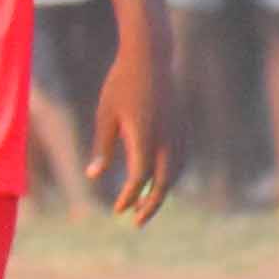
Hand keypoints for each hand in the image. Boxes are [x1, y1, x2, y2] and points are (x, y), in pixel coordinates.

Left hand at [90, 34, 175, 222]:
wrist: (150, 56)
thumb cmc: (121, 84)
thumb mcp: (105, 116)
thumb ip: (103, 148)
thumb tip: (94, 177)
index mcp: (144, 136)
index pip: (138, 178)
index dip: (128, 197)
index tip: (118, 210)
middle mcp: (166, 138)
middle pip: (163, 183)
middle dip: (150, 205)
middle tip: (137, 222)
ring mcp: (178, 132)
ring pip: (175, 173)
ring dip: (163, 192)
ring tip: (147, 205)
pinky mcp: (183, 126)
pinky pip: (182, 159)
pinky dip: (173, 176)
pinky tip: (161, 182)